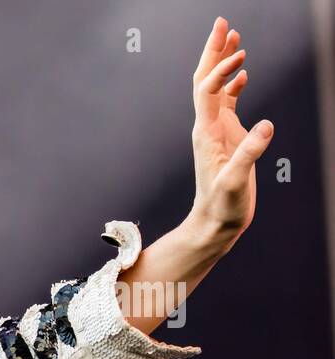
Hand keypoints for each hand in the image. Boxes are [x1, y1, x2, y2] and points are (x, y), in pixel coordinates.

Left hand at [187, 17, 272, 247]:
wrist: (216, 223)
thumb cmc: (223, 207)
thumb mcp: (236, 183)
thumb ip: (249, 154)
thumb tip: (266, 125)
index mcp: (207, 134)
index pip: (207, 91)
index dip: (221, 70)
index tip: (240, 55)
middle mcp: (208, 127)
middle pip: (205, 81)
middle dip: (213, 52)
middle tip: (222, 23)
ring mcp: (216, 130)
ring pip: (216, 87)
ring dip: (223, 61)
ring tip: (233, 35)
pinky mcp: (227, 137)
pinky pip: (227, 103)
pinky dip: (234, 83)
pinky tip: (243, 72)